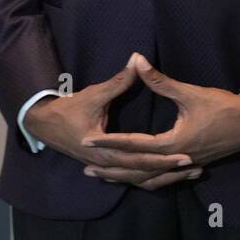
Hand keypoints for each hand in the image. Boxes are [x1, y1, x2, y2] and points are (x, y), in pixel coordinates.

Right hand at [24, 56, 201, 190]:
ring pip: (140, 180)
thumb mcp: (95, 94)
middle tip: (196, 167)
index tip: (186, 155)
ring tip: (192, 175)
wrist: (43, 124)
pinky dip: (151, 178)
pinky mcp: (107, 166)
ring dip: (165, 178)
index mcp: (104, 149)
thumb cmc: (69, 109)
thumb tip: (138, 59)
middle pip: (144, 172)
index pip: (140, 157)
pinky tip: (168, 177)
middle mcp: (107, 163)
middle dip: (170, 171)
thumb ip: (119, 81)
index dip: (164, 157)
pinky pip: (132, 178)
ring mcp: (107, 167)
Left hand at [81, 54, 239, 185]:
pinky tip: (141, 177)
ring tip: (106, 177)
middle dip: (111, 169)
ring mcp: (185, 165)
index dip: (108, 142)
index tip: (87, 141)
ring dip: (127, 178)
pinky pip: (165, 179)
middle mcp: (176, 159)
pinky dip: (149, 179)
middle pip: (137, 170)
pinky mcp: (193, 165)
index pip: (132, 144)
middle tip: (86, 168)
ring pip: (151, 179)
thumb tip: (138, 61)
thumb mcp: (191, 93)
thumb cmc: (224, 107)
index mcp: (172, 143)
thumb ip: (161, 81)